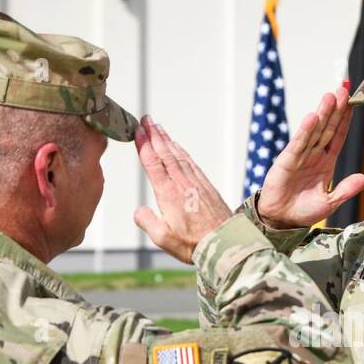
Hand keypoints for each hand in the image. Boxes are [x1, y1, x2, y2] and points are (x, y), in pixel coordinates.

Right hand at [132, 116, 233, 263]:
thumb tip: (138, 210)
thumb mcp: (163, 239)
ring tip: (158, 127)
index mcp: (168, 194)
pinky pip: (191, 163)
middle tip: (146, 119)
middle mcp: (182, 184)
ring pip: (178, 155)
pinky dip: (182, 152)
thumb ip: (147, 222)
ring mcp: (195, 183)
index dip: (144, 145)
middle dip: (154, 135)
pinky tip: (177, 147)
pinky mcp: (206, 186)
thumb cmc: (193, 244)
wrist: (226, 244)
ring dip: (167, 140)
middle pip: (165, 153)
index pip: (153, 163)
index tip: (137, 129)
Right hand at [256, 82, 363, 228]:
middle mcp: (313, 155)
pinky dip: (305, 131)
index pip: (337, 137)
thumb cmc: (303, 211)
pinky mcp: (286, 162)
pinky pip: (298, 144)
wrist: (280, 220)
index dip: (345, 120)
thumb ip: (345, 190)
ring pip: (314, 131)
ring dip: (322, 113)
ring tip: (331, 96)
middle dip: (336, 109)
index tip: (353, 102)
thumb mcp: (329, 202)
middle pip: (327, 128)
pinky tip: (312, 117)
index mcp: (326, 162)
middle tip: (344, 89)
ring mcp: (300, 156)